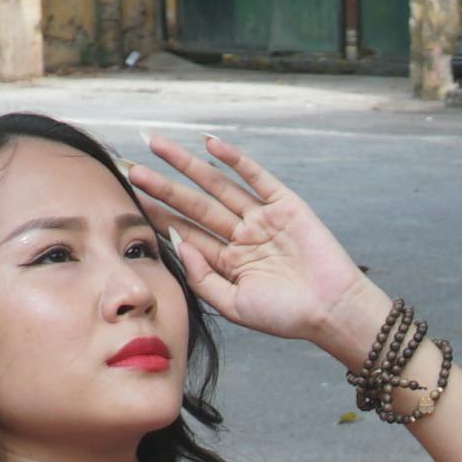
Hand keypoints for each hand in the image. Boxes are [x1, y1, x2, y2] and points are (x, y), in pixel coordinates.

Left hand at [127, 135, 372, 350]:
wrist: (332, 311)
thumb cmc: (286, 317)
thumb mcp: (234, 306)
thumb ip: (202, 277)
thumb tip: (176, 242)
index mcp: (228, 262)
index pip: (186, 232)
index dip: (158, 215)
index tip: (129, 199)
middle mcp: (242, 236)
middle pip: (194, 205)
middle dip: (163, 186)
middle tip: (131, 169)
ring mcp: (263, 219)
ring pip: (218, 185)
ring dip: (188, 165)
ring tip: (158, 145)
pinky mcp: (286, 205)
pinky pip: (256, 177)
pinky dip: (234, 159)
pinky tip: (209, 145)